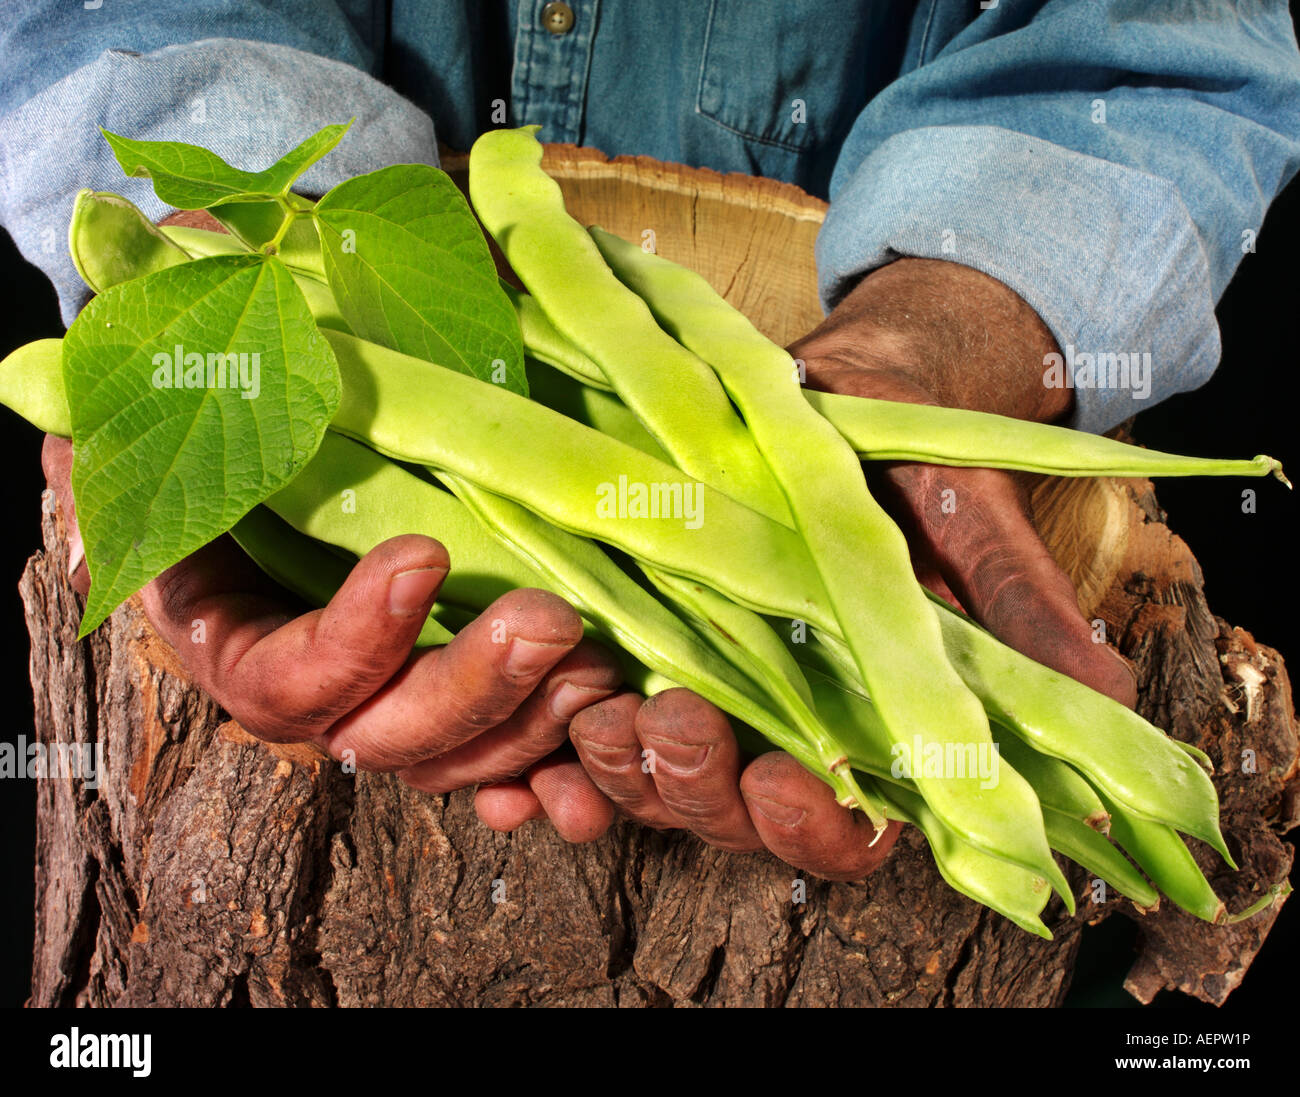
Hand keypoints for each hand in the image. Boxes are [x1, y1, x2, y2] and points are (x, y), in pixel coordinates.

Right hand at [41, 434, 621, 824]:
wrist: (299, 465)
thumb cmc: (244, 438)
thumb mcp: (191, 411)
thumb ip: (156, 413)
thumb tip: (102, 381)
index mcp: (239, 642)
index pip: (290, 678)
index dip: (355, 637)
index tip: (423, 556)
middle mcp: (320, 694)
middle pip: (389, 737)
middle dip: (472, 689)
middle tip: (549, 623)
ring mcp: (399, 703)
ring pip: (463, 757)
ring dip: (535, 726)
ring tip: (602, 667)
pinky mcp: (463, 700)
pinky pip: (514, 757)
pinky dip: (561, 763)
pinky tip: (611, 738)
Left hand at [501, 257, 1134, 873]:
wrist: (830, 395)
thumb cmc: (908, 464)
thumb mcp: (967, 521)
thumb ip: (1017, 609)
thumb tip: (1105, 695)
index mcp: (858, 726)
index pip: (840, 826)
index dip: (813, 827)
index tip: (792, 779)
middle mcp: (771, 726)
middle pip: (723, 813)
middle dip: (692, 785)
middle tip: (669, 717)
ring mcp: (695, 687)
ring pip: (645, 774)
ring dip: (613, 762)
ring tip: (593, 705)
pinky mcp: (631, 642)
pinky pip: (581, 714)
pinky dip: (551, 729)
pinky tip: (533, 716)